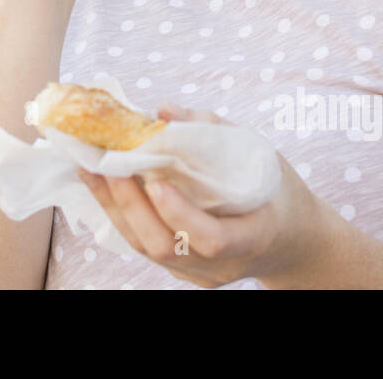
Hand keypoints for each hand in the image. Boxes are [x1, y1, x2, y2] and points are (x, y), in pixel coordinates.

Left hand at [76, 102, 324, 287]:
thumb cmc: (277, 191)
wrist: (291, 241)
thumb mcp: (259, 155)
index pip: (211, 239)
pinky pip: (144, 246)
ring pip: (146, 249)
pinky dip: (120, 213)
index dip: (179, 213)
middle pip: (165, 246)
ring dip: (114, 205)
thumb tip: (162, 109)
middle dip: (130, 202)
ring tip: (91, 166)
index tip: (156, 180)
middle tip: (106, 161)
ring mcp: (199, 274)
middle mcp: (222, 267)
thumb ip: (212, 131)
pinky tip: (102, 184)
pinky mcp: (181, 271)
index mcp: (254, 237)